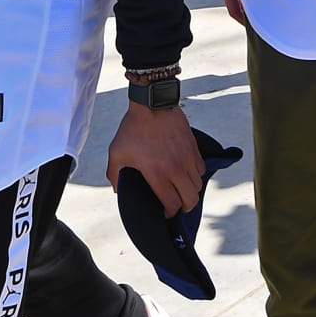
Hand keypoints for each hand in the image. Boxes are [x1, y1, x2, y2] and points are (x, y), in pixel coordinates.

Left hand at [107, 103, 204, 217]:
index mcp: (157, 173)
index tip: (164, 212)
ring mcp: (187, 158)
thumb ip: (114, 174)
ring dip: (190, 191)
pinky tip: (186, 173)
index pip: (172, 204)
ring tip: (181, 190)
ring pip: (198, 185)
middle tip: (176, 205)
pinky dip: (196, 175)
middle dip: (184, 207)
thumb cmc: (133, 127)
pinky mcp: (193, 148)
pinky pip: (201, 169)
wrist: (152, 103)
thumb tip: (118, 189)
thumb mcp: (116, 152)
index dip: (169, 213)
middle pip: (190, 200)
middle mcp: (176, 169)